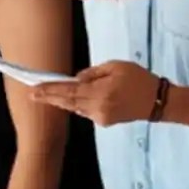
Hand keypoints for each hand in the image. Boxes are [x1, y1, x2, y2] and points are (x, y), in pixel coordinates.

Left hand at [30, 61, 158, 126]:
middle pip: (68, 102)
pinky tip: (75, 98)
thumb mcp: (115, 66)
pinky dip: (79, 104)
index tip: (34, 90)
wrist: (156, 101)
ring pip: (76, 108)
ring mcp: (100, 117)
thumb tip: (76, 79)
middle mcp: (97, 108)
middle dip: (50, 98)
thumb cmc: (138, 78)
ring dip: (63, 101)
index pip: (69, 91)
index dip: (50, 91)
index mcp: (100, 92)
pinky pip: (86, 111)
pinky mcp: (105, 122)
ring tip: (47, 94)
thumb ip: (93, 73)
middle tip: (32, 94)